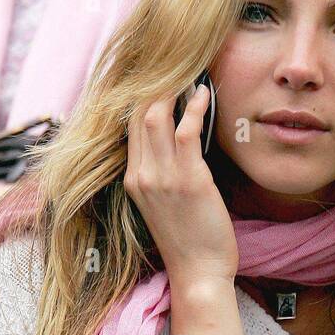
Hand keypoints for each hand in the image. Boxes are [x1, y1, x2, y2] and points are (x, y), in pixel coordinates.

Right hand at [124, 87, 238, 283]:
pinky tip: (204, 94)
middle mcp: (141, 175)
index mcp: (133, 180)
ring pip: (155, 117)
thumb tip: (180, 139)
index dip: (143, 95)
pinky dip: (194, 108)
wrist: (198, 273)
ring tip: (190, 70)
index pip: (130, 126)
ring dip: (172, 89)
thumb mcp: (164, 203)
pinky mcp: (188, 181)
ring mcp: (162, 178)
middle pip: (138, 114)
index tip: (159, 74)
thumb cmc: (189, 240)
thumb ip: (164, 172)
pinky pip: (185, 132)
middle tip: (176, 61)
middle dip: (154, 83)